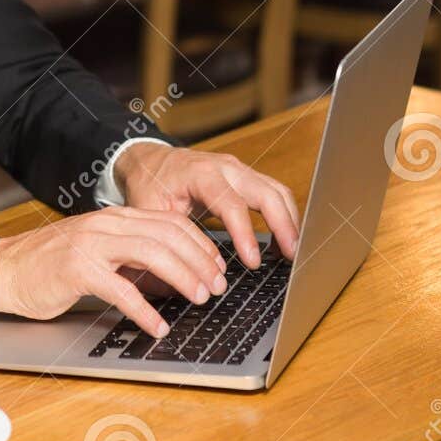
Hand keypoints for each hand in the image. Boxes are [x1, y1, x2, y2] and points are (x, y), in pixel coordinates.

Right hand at [0, 207, 228, 337]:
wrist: (3, 270)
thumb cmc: (49, 266)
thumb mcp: (96, 251)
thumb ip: (129, 256)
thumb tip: (172, 275)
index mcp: (114, 218)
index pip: (170, 222)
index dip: (200, 243)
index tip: (218, 265)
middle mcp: (105, 225)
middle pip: (167, 235)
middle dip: (200, 261)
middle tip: (217, 286)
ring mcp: (91, 245)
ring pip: (151, 253)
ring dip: (182, 278)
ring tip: (199, 299)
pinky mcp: (77, 270)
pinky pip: (121, 290)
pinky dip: (145, 310)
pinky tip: (158, 326)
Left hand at [111, 142, 299, 268]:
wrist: (150, 161)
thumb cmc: (149, 185)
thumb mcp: (148, 212)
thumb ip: (165, 240)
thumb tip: (177, 278)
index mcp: (200, 174)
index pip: (231, 204)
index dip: (245, 233)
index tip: (253, 261)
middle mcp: (226, 168)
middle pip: (266, 192)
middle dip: (283, 225)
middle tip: (291, 257)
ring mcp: (239, 170)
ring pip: (277, 191)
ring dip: (289, 221)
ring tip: (292, 253)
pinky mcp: (246, 177)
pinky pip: (274, 192)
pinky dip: (284, 215)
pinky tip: (284, 240)